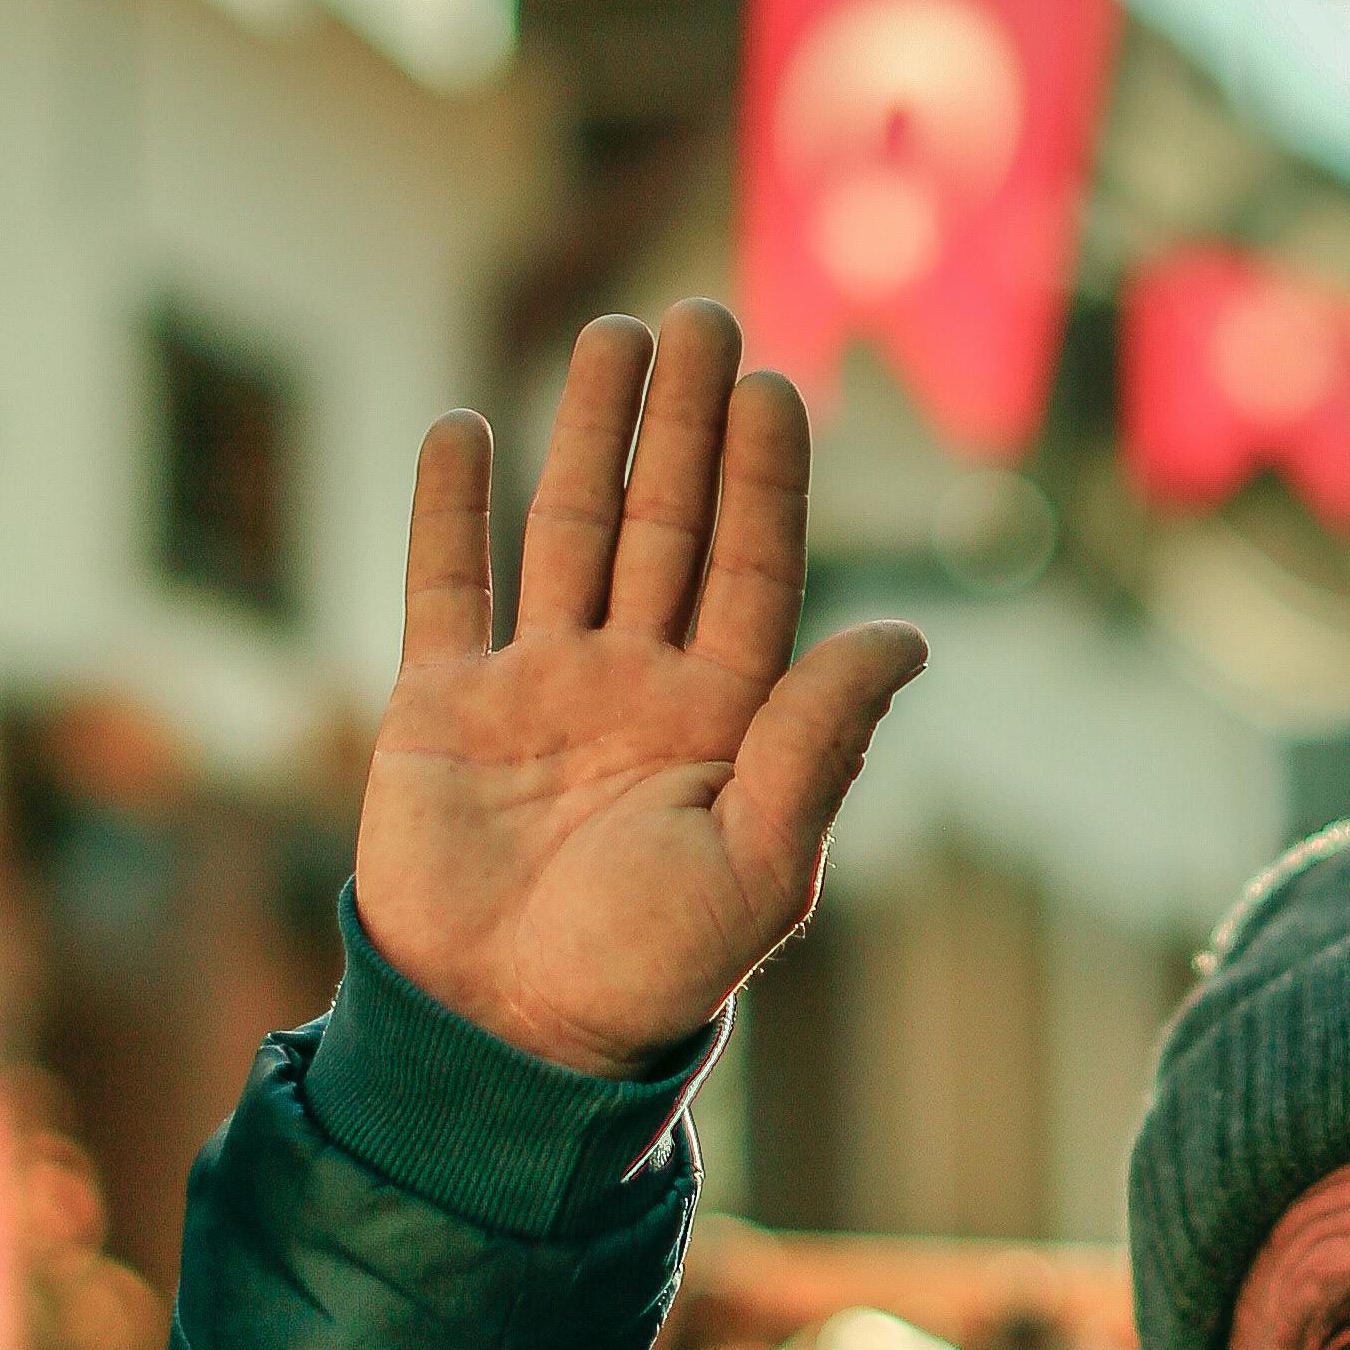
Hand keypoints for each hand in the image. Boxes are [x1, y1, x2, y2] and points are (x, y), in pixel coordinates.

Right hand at [355, 303, 924, 1073]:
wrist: (506, 1038)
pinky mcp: (441, 709)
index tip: (776, 380)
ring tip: (611, 332)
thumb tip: (908, 636)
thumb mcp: (761, 860)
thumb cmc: (649, 969)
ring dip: (588, 434)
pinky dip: (447, 509)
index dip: (765, 474)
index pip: (753, 567)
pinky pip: (445, 589)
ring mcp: (538, 689)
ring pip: (567, 532)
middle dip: (685, 421)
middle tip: (702, 311)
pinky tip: (462, 425)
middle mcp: (636, 685)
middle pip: (667, 523)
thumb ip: (821, 740)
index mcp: (723, 720)